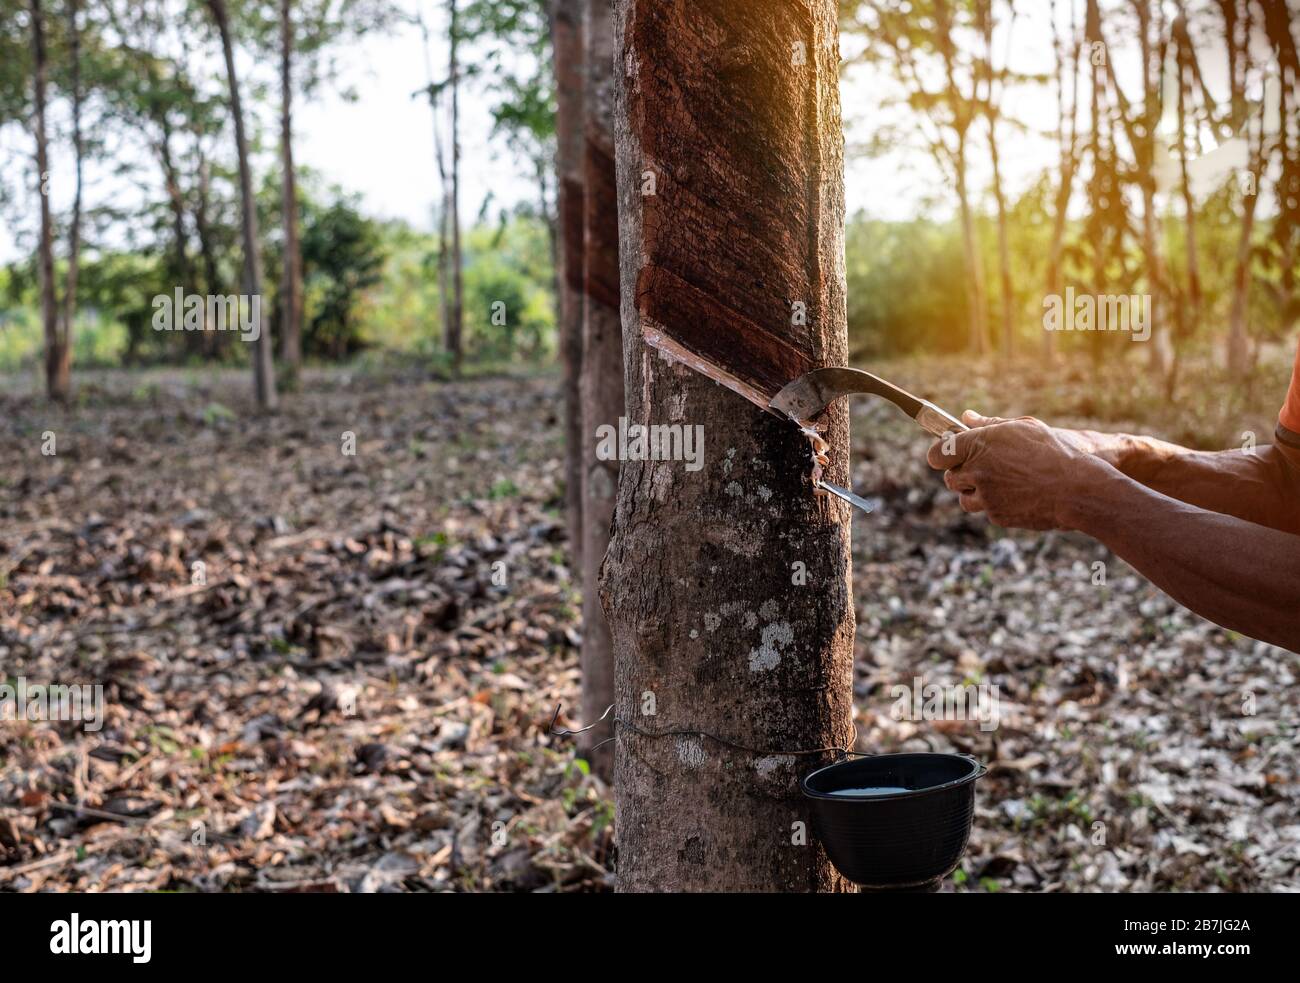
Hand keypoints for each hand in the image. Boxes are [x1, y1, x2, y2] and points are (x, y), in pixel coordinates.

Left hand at [926, 411, 1111, 529]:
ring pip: (965, 498)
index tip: (948, 454)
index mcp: (980, 445)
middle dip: (962, 474)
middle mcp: (977, 471)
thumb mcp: (1024, 428)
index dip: (941, 454)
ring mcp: (986, 496)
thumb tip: (966, 417)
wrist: (1078, 488)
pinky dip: (997, 505)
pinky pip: (987, 511)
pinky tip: (1018, 494)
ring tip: (1001, 482)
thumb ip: (990, 424)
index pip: (938, 453)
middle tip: (982, 468)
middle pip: (950, 478)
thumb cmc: (1054, 452)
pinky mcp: (997, 516)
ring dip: (976, 492)